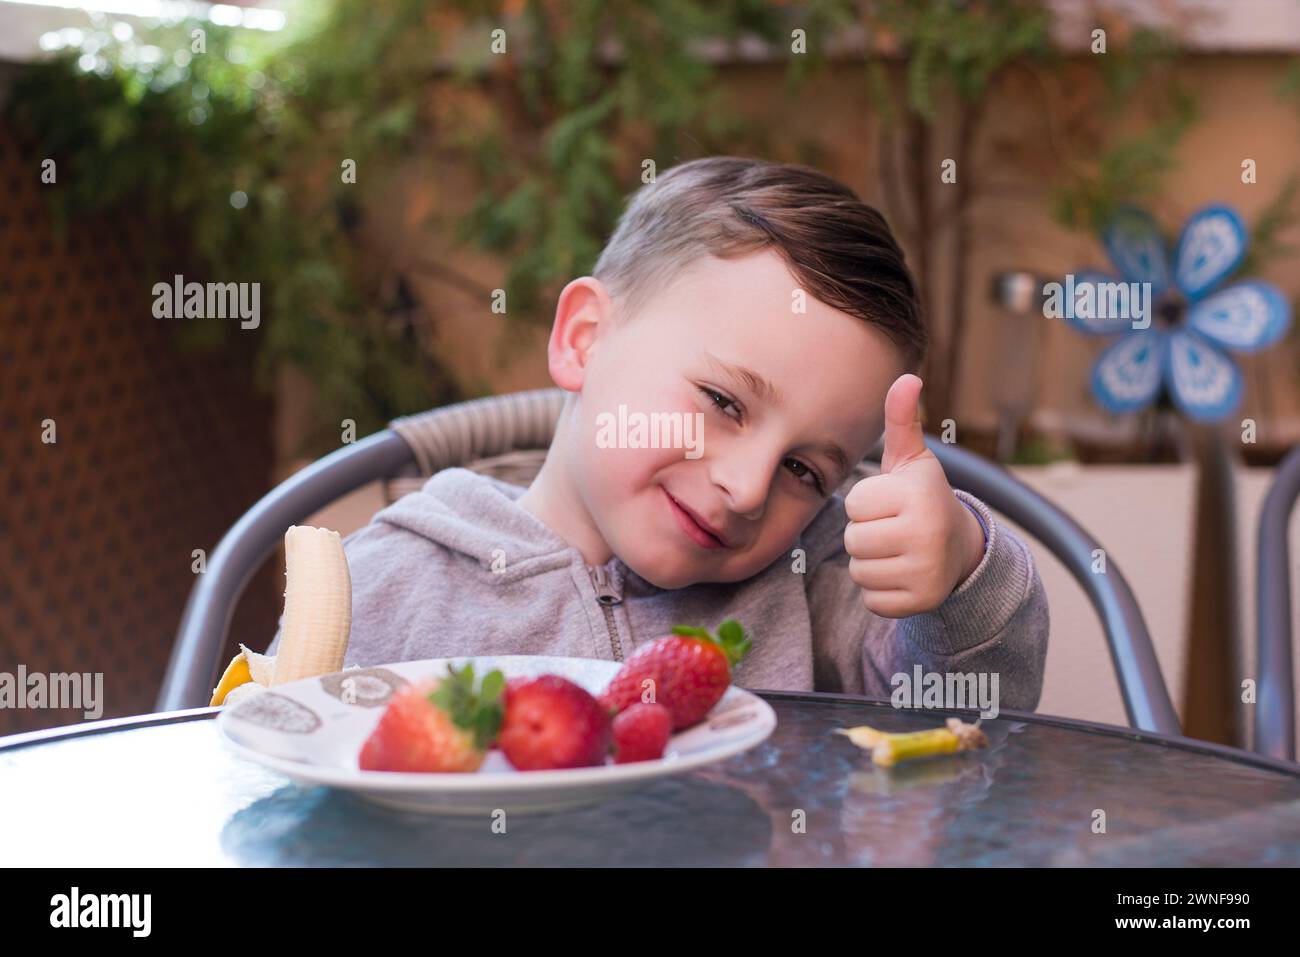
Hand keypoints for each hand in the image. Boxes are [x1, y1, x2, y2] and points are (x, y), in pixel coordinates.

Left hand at [843, 374, 985, 618]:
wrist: (962, 549)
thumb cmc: (922, 498)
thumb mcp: (912, 459)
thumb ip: (901, 420)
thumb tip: (907, 377)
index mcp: (919, 495)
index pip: (854, 504)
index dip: (866, 503)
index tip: (892, 502)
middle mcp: (926, 534)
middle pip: (853, 540)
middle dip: (866, 534)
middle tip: (894, 529)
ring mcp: (926, 572)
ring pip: (859, 571)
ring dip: (871, 562)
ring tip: (898, 550)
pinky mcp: (921, 602)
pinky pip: (871, 600)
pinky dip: (880, 590)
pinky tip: (903, 574)